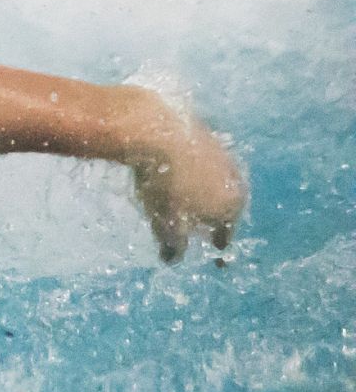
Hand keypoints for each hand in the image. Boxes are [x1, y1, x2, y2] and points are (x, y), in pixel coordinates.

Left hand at [128, 103, 246, 261]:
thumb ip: (174, 246)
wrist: (157, 131)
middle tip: (209, 222)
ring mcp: (223, 155)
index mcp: (231, 206)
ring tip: (192, 195)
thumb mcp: (166, 223)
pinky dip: (193, 166)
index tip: (217, 246)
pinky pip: (200, 158)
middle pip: (225, 204)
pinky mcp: (206, 134)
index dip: (219, 240)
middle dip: (216, 215)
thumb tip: (171, 260)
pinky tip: (179, 166)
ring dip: (206, 189)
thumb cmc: (165, 185)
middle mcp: (235, 181)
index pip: (226, 231)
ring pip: (216, 180)